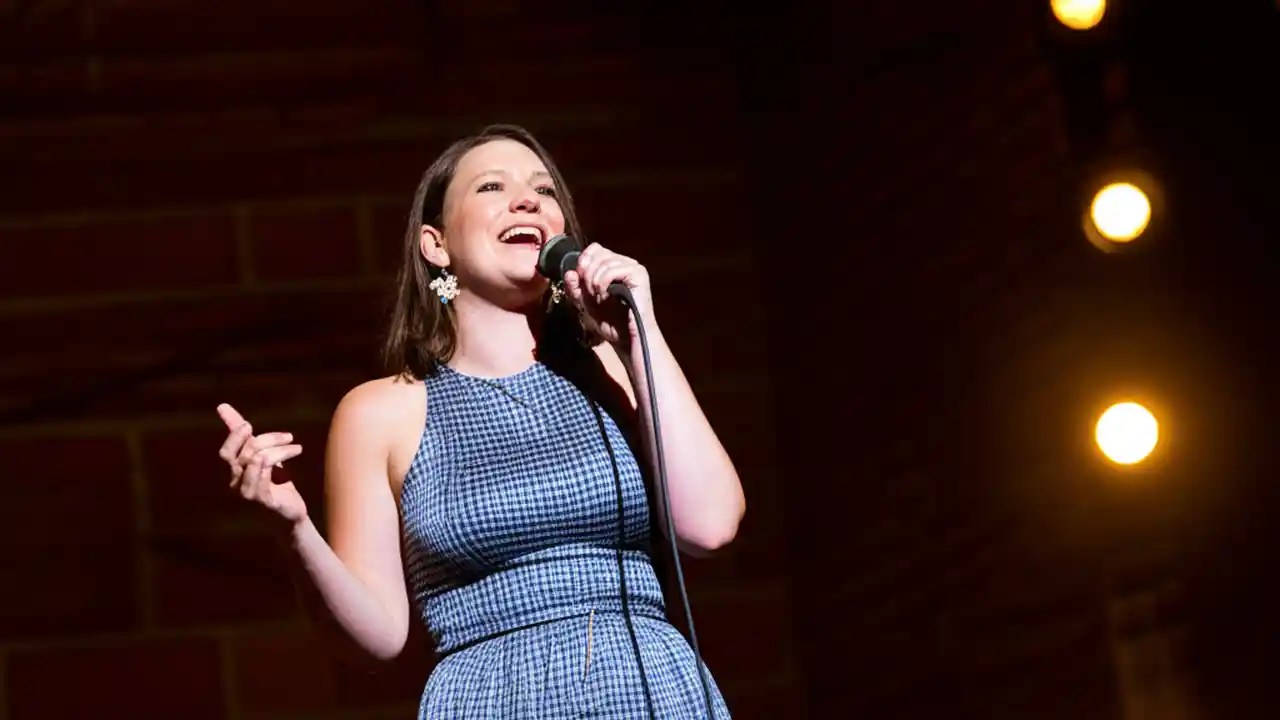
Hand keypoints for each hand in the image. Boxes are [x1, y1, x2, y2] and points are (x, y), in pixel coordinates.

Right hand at [216, 403, 306, 528]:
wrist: (290, 512)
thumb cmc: (273, 482)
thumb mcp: (260, 454)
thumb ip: (243, 434)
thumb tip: (221, 406)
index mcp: (234, 472)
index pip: (226, 452)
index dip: (235, 437)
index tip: (249, 425)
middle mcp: (236, 484)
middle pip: (246, 454)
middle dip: (267, 440)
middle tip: (289, 436)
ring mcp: (249, 495)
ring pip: (257, 463)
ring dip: (279, 451)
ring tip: (296, 448)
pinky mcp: (264, 503)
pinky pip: (262, 482)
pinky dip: (274, 468)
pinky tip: (289, 464)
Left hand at [564, 243, 655, 347]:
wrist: (626, 340)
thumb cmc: (610, 323)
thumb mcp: (585, 304)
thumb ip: (575, 289)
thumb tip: (569, 273)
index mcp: (615, 266)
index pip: (595, 249)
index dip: (583, 261)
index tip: (579, 281)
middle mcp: (626, 263)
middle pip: (598, 253)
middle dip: (586, 274)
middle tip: (589, 294)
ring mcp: (634, 268)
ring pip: (603, 262)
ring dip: (594, 281)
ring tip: (598, 298)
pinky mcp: (639, 275)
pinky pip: (612, 270)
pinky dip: (602, 283)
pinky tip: (605, 296)